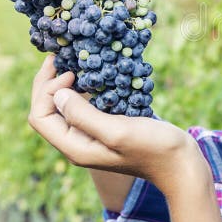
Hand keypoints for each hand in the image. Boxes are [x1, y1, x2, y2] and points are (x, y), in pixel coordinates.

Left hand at [29, 55, 209, 195]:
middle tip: (62, 58)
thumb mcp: (117, 131)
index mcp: (75, 147)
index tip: (71, 73)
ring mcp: (93, 135)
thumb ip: (83, 115)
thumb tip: (57, 93)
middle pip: (48, 110)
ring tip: (74, 62)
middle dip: (49, 83)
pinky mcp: (108, 128)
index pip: (40, 116)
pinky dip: (85, 89)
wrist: (181, 164)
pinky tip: (97, 75)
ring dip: (65, 84)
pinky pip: (86, 106)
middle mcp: (78, 142)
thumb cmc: (152, 149)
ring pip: (65, 107)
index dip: (47, 91)